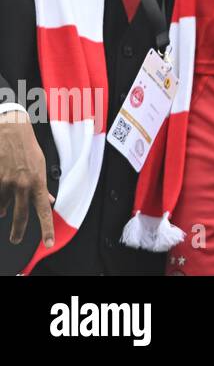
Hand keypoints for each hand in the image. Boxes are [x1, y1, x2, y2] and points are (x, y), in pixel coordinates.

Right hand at [0, 110, 54, 247]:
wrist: (11, 131)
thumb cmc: (27, 148)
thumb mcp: (40, 166)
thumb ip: (42, 186)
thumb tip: (48, 201)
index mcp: (37, 183)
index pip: (44, 212)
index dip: (47, 229)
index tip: (48, 242)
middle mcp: (22, 185)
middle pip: (20, 216)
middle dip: (18, 231)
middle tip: (16, 239)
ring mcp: (6, 183)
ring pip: (3, 207)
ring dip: (4, 210)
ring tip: (5, 211)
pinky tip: (0, 201)